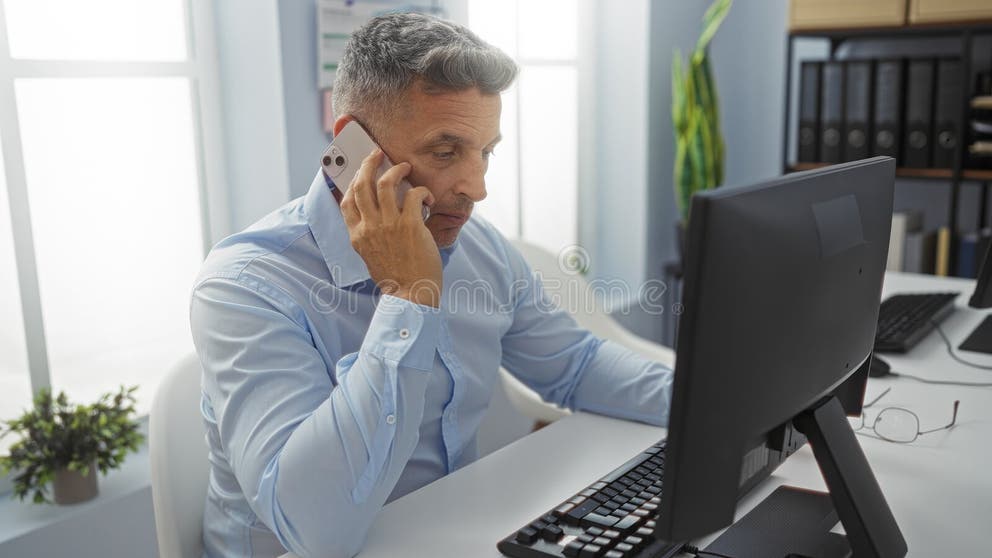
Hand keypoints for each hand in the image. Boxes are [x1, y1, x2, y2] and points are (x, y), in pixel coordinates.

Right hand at [340, 149, 441, 306]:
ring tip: (405, 166)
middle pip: (362, 185)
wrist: (411, 294)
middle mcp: (369, 228)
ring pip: (384, 183)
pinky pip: (413, 195)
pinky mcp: (410, 225)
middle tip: (377, 154)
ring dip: (396, 170)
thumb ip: (370, 234)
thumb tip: (377, 213)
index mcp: (357, 236)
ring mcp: (388, 225)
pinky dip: (421, 191)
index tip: (360, 172)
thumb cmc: (396, 277)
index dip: (352, 181)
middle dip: (368, 164)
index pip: (347, 201)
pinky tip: (426, 197)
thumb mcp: (372, 255)